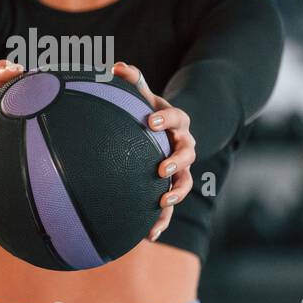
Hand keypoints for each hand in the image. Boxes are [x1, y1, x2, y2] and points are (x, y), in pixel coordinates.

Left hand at [111, 61, 194, 242]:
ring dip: (176, 193)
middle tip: (161, 169)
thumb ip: (132, 81)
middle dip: (176, 161)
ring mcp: (180, 170)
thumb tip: (115, 66)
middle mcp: (184, 147)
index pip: (177, 118)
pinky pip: (170, 207)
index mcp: (177, 123)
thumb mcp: (144, 95)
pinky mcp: (172, 188)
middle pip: (187, 154)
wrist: (167, 133)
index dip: (166, 119)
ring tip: (164, 203)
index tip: (152, 121)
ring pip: (184, 182)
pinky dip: (162, 221)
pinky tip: (148, 236)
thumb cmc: (149, 112)